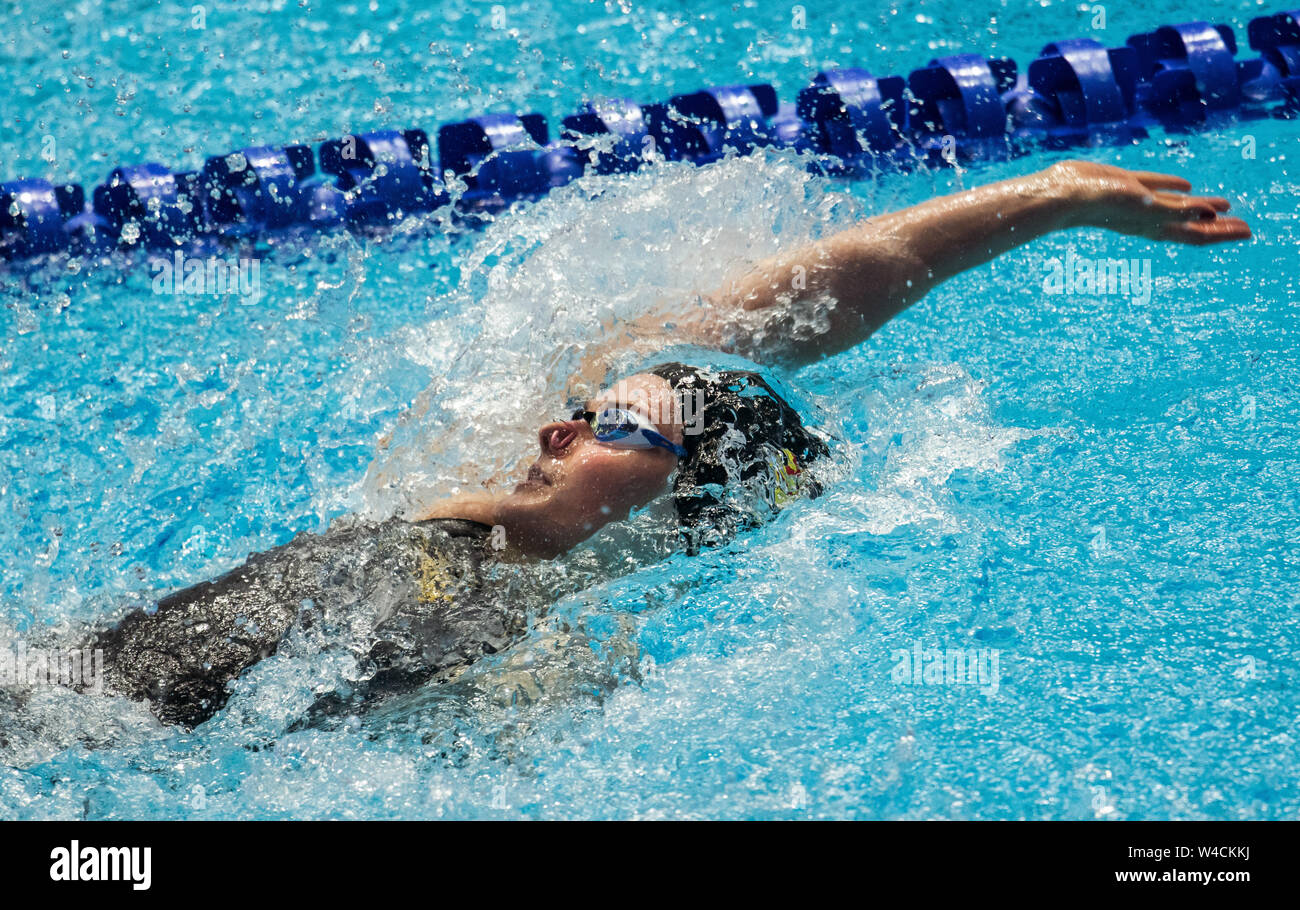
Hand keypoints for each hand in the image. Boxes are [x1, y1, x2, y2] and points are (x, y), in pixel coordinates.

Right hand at [1048, 159, 1251, 245]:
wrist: (1066, 195)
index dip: (1223, 234)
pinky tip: (1188, 184)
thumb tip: (1211, 215)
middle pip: (1193, 224)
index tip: (1247, 232)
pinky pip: (1160, 186)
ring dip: (1202, 205)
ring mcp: (1139, 202)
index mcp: (1156, 226)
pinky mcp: (1129, 185)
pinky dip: (1176, 186)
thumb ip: (1179, 211)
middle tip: (1243, 225)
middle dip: (1219, 225)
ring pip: (1180, 205)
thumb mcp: (1145, 206)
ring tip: (1224, 204)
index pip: (1198, 233)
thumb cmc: (1103, 204)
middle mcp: (1150, 218)